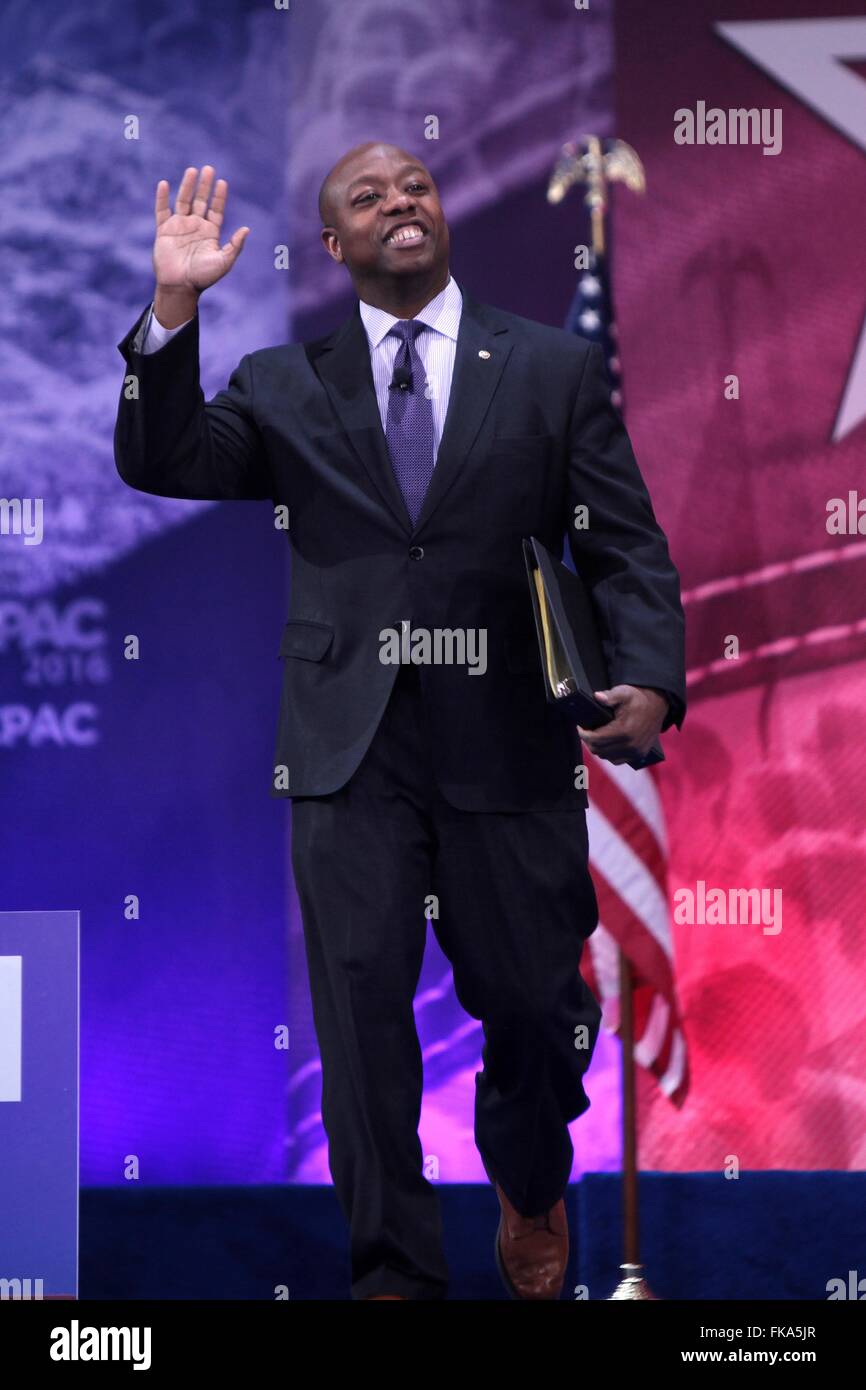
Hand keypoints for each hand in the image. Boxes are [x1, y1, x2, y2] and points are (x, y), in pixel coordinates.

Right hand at [152, 166, 249, 321]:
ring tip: (192, 171)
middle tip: (208, 169)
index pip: (216, 209)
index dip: (219, 197)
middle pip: (200, 201)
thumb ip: (235, 246)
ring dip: (187, 186)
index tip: (222, 182)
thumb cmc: (203, 277)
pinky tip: (164, 184)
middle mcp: (195, 226)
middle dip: (204, 186)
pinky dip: (162, 198)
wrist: (181, 286)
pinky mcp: (164, 230)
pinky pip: (162, 210)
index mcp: (210, 232)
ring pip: (183, 201)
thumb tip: (247, 229)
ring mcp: (179, 226)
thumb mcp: (224, 261)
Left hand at [577, 685, 667, 764]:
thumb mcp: (624, 692)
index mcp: (625, 731)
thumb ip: (610, 696)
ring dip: (598, 748)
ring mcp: (636, 752)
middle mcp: (631, 745)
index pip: (595, 739)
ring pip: (606, 757)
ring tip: (595, 736)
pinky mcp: (639, 754)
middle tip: (586, 731)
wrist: (657, 705)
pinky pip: (617, 760)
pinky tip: (606, 744)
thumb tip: (597, 696)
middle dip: (589, 741)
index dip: (584, 734)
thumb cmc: (638, 698)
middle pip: (598, 750)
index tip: (580, 727)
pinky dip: (609, 754)